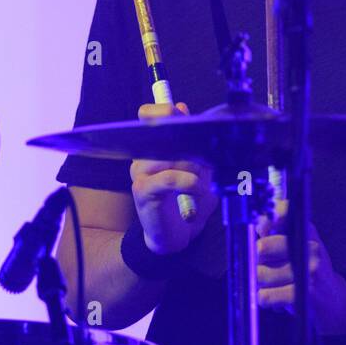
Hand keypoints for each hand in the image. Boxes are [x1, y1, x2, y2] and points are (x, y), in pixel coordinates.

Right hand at [130, 102, 217, 254]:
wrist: (177, 236)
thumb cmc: (189, 200)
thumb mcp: (200, 168)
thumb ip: (193, 142)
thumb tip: (182, 108)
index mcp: (154, 146)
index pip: (148, 115)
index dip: (163, 111)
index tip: (183, 117)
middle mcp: (143, 156)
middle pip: (164, 133)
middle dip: (190, 144)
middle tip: (206, 160)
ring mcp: (139, 173)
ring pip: (169, 156)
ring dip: (192, 166)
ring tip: (203, 181)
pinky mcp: (142, 191)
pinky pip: (167, 177)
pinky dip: (187, 181)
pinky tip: (198, 188)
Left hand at [256, 199, 345, 335]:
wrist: (334, 300)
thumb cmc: (309, 270)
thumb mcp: (301, 246)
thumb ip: (278, 234)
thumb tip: (256, 227)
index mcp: (308, 232)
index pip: (283, 213)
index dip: (266, 221)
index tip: (262, 231)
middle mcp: (311, 247)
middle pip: (261, 248)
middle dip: (257, 262)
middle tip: (267, 269)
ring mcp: (309, 270)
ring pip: (260, 274)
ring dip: (261, 284)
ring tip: (274, 286)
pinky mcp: (304, 294)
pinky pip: (266, 296)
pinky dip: (265, 300)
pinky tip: (276, 301)